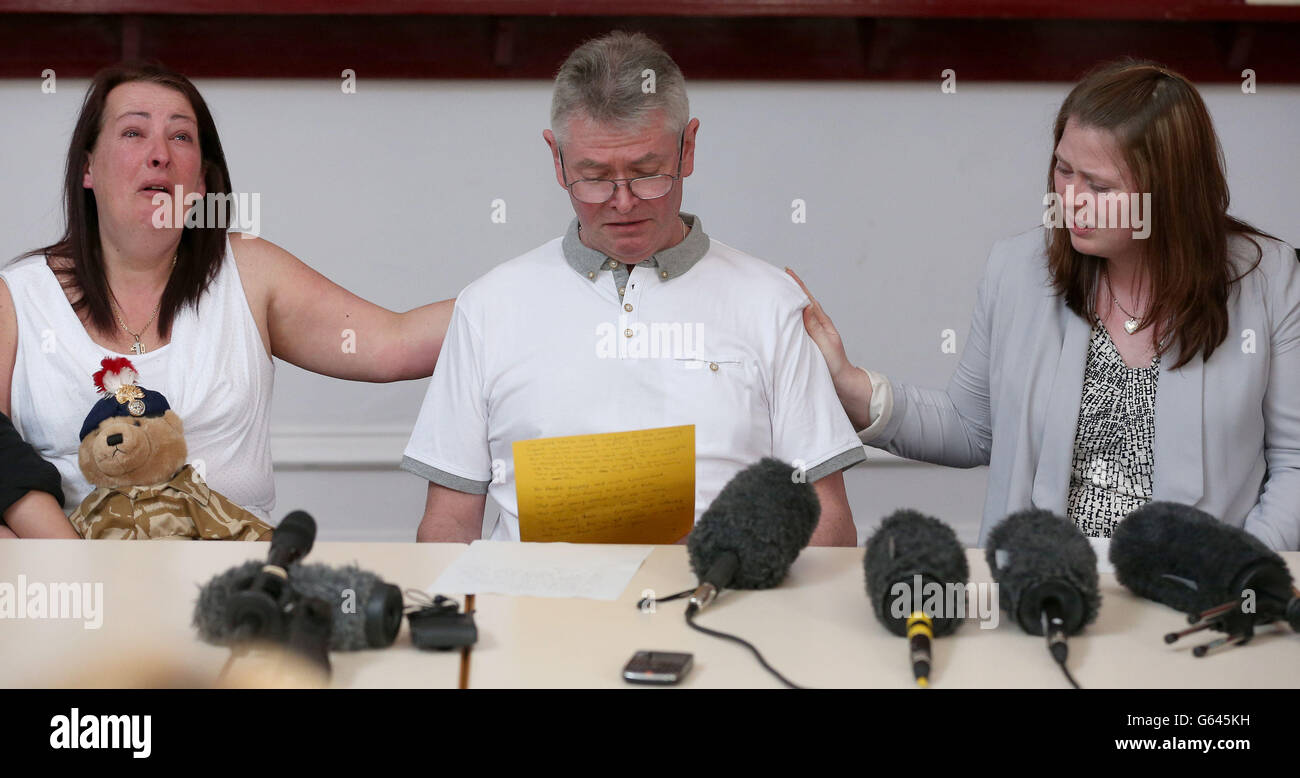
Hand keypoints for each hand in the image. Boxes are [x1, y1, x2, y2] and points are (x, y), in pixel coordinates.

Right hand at [785, 268, 874, 429]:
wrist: (841, 385)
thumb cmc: (835, 367)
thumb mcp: (826, 346)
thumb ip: (815, 328)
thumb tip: (806, 306)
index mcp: (821, 323)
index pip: (807, 299)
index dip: (797, 285)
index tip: (786, 272)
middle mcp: (815, 326)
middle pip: (800, 303)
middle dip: (788, 290)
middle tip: (774, 277)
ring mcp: (810, 334)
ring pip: (795, 314)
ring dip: (785, 303)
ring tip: (771, 293)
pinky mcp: (804, 344)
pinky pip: (793, 327)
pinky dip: (784, 319)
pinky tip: (776, 318)